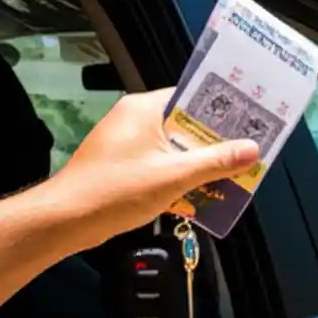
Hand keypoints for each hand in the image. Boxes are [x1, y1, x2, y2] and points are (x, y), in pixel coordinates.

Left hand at [34, 88, 259, 248]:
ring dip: (198, 164)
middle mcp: (134, 120)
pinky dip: (179, 176)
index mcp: (144, 110)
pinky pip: (160, 164)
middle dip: (214, 143)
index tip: (249, 120)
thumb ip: (215, 162)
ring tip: (230, 176)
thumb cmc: (115, 191)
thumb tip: (252, 149)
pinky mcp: (122, 165)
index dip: (221, 109)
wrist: (66, 220)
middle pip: (185, 125)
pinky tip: (198, 194)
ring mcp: (126, 143)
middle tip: (247, 152)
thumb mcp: (173, 176)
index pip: (190, 97)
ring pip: (173, 147)